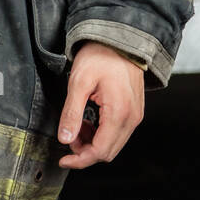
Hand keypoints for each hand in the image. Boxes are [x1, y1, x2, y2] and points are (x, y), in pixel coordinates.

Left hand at [56, 41, 143, 168]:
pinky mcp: (134, 110)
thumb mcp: (79, 82)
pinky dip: (101, 133)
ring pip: (113, 144)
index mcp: (119, 113)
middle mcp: (132, 118)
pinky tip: (89, 121)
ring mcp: (135, 115)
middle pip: (108, 152)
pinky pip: (118, 132)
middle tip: (68, 136)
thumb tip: (65, 139)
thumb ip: (72, 113)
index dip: (80, 159)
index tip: (64, 159)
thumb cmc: (101, 55)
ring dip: (93, 142)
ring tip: (77, 126)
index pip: (100, 151)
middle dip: (85, 151)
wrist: (119, 39)